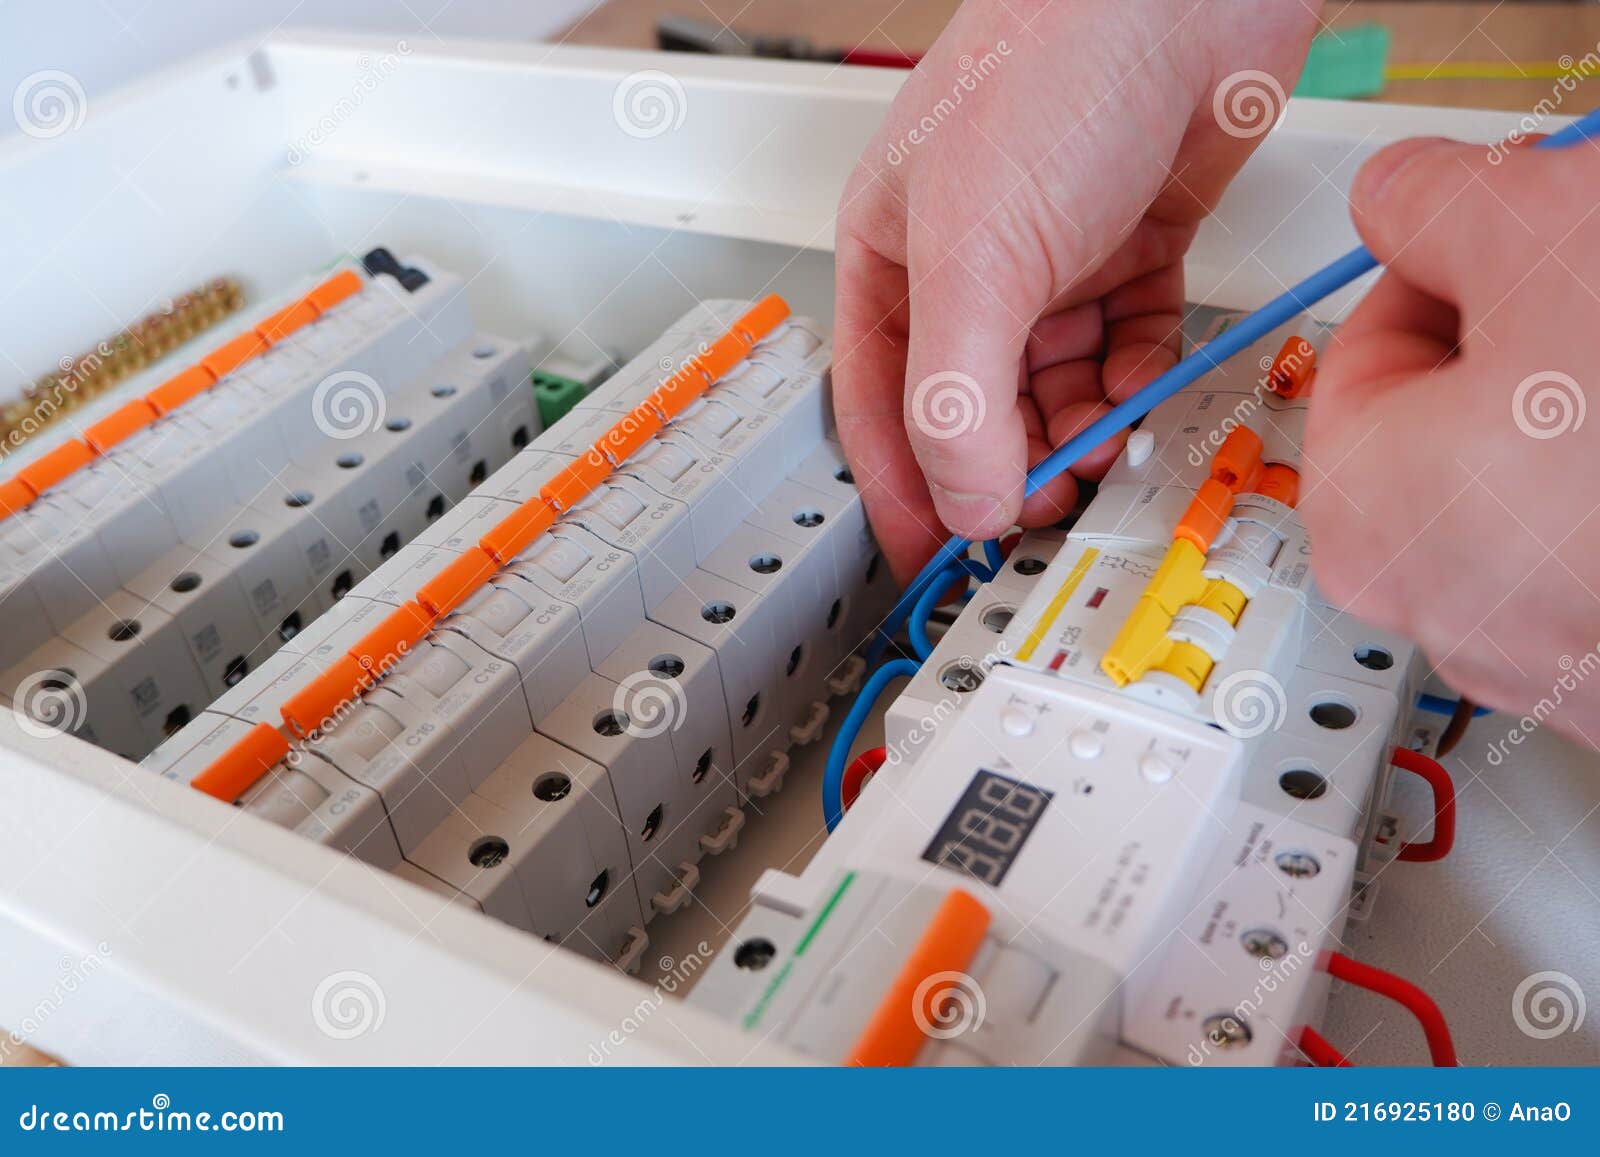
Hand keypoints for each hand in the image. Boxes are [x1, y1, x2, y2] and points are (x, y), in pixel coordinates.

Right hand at [832, 0, 1320, 584]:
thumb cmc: (1054, 66)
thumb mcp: (974, 256)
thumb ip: (957, 397)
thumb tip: (964, 501)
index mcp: (892, 262)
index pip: (880, 408)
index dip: (903, 492)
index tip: (931, 565)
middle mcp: (968, 268)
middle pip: (975, 409)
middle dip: (1008, 468)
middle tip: (1043, 515)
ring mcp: (1052, 261)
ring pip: (1056, 389)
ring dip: (1079, 434)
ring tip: (1103, 455)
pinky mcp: (1131, 249)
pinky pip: (1126, 350)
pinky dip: (1136, 384)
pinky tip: (1143, 395)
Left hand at [1304, 136, 1599, 742]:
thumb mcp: (1550, 241)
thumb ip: (1439, 207)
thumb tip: (1401, 197)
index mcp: (1364, 518)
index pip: (1371, 353)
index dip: (1454, 260)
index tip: (1519, 217)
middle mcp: (1442, 611)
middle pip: (1466, 417)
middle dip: (1545, 326)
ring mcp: (1554, 653)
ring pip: (1555, 478)